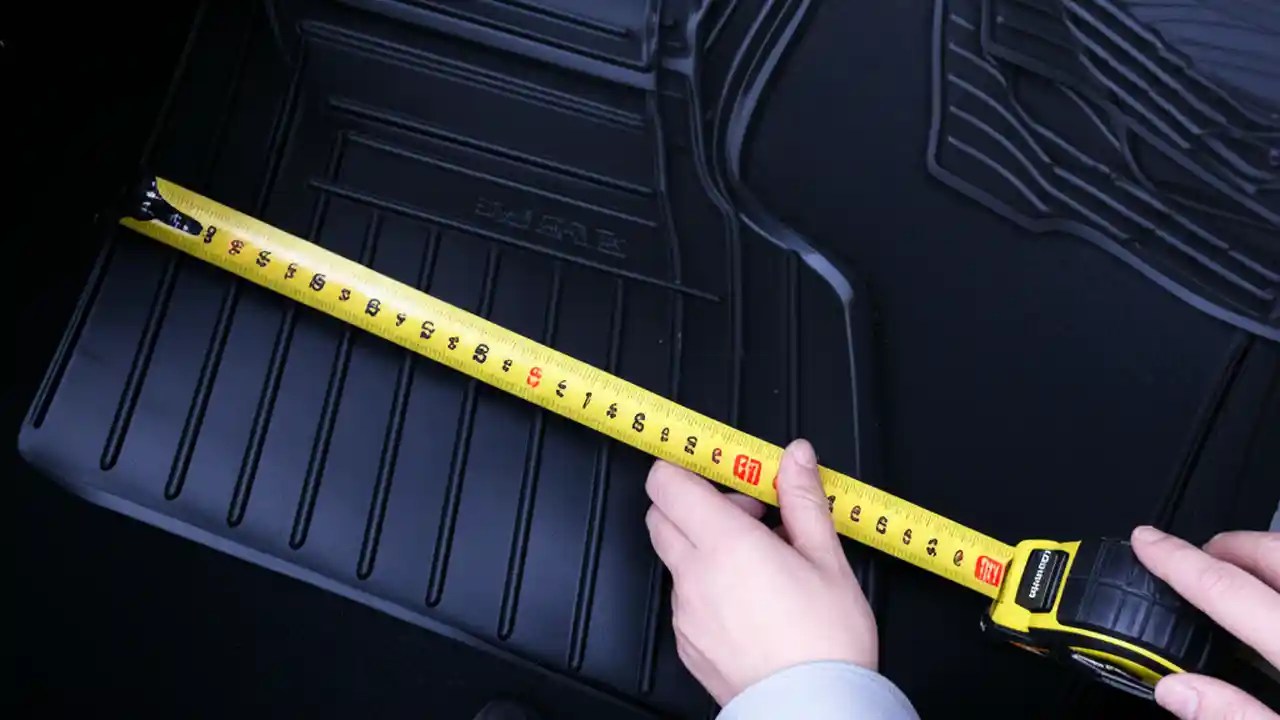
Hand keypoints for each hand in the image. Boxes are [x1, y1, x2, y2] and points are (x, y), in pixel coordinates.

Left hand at [644, 439, 876, 704]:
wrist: (814, 712)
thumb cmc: (826, 642)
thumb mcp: (826, 558)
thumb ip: (802, 498)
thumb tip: (795, 456)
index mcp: (725, 543)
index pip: (667, 482)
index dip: (687, 469)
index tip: (722, 471)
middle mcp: (694, 574)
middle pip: (661, 515)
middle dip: (695, 503)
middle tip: (749, 515)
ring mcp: (685, 611)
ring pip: (675, 558)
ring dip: (704, 547)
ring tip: (761, 564)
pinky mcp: (686, 642)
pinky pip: (684, 598)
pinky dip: (707, 587)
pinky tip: (751, 601)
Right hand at [1130, 526, 1279, 719]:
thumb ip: (1235, 715)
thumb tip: (1175, 689)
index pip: (1228, 590)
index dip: (1179, 562)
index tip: (1146, 541)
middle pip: (1274, 555)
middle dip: (1229, 546)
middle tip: (1194, 555)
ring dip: (1262, 559)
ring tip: (1235, 574)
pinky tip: (1271, 606)